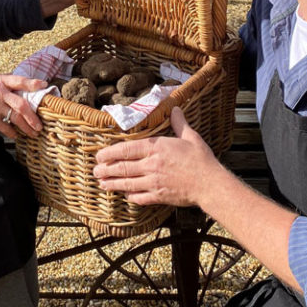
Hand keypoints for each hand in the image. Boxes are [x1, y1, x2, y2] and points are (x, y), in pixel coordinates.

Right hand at [0, 73, 46, 137]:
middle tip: (40, 125)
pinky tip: (16, 135)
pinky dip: (12, 132)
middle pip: (21, 105)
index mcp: (0, 80)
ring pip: (15, 118)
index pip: (20, 81)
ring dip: (26, 127)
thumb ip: (5, 83)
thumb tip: (22, 88)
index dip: (33, 83)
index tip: (44, 85)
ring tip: (33, 133)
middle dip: (33, 117)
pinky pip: (4, 127)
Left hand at [92, 107, 222, 205]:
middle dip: (106, 169)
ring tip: (101, 183)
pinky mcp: (159, 196)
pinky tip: (124, 194)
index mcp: (157, 148)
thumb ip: (179, 123)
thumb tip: (175, 109)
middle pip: (123, 168)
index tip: (100, 155)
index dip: (110, 153)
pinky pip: (139, 197)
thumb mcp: (191, 137)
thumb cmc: (201, 159)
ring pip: (127, 183)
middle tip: (95, 170)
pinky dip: (129, 196)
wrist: (210, 184)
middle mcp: (151, 165)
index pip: (126, 150)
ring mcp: (154, 182)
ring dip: (112, 184)